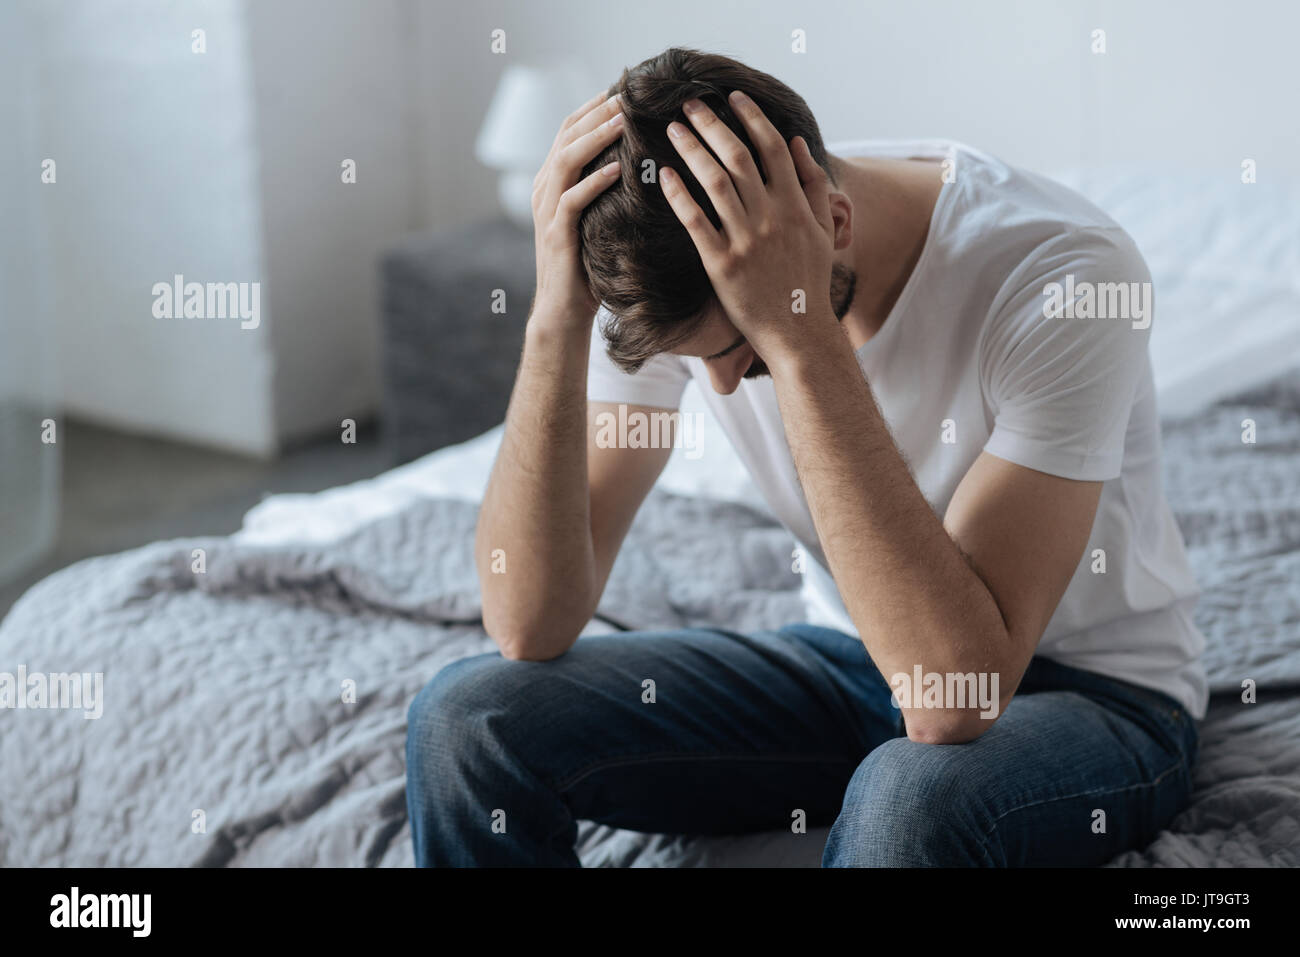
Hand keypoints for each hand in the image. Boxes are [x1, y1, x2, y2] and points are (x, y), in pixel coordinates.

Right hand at [530, 92, 624, 322]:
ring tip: (623, 120)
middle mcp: (544, 190)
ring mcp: (546, 212)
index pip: (570, 130)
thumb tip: (643, 162)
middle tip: (628, 92)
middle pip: (566, 136)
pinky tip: (616, 169)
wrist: (564, 311)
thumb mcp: (599, 219)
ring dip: (595, 138)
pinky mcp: (555, 236)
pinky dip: (593, 182)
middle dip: (597, 111)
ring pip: (565, 160)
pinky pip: (571, 201)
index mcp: (553, 182)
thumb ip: (608, 190)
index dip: (595, 106)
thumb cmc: (588, 266)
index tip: (625, 87)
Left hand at [659, 91, 836, 362]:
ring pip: (716, 182)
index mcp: (795, 205)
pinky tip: (664, 174)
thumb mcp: (823, 230)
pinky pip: (696, 222)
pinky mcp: (722, 264)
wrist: (797, 331)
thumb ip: (813, 185)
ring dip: (693, 150)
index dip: (752, 117)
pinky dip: (680, 195)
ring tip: (674, 129)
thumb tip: (798, 144)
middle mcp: (771, 217)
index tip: (731, 97)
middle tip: (689, 103)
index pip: (773, 147)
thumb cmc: (808, 280)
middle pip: (739, 156)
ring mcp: (746, 240)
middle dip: (713, 124)